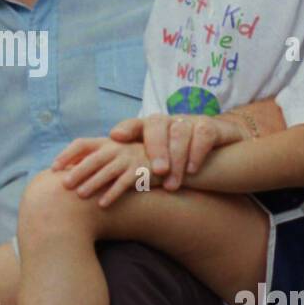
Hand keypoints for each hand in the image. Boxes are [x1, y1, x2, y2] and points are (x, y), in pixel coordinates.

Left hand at [51, 137, 151, 205]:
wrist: (162, 160)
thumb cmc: (127, 160)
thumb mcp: (110, 154)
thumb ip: (90, 159)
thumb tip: (63, 172)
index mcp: (104, 142)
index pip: (81, 144)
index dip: (67, 154)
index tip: (53, 168)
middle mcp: (115, 147)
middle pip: (93, 158)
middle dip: (78, 171)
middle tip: (64, 185)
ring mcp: (128, 159)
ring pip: (107, 171)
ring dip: (93, 182)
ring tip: (80, 195)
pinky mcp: (140, 171)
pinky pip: (124, 183)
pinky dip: (113, 193)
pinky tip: (102, 204)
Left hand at [108, 113, 245, 189]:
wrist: (214, 143)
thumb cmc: (174, 154)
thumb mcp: (150, 156)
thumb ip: (123, 162)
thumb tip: (89, 173)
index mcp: (148, 127)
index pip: (133, 124)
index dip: (126, 128)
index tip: (114, 137)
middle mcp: (167, 122)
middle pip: (156, 125)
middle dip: (154, 148)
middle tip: (156, 171)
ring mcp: (188, 122)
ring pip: (180, 133)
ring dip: (177, 159)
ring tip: (171, 183)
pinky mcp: (209, 127)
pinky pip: (203, 135)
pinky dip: (197, 153)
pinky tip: (192, 170)